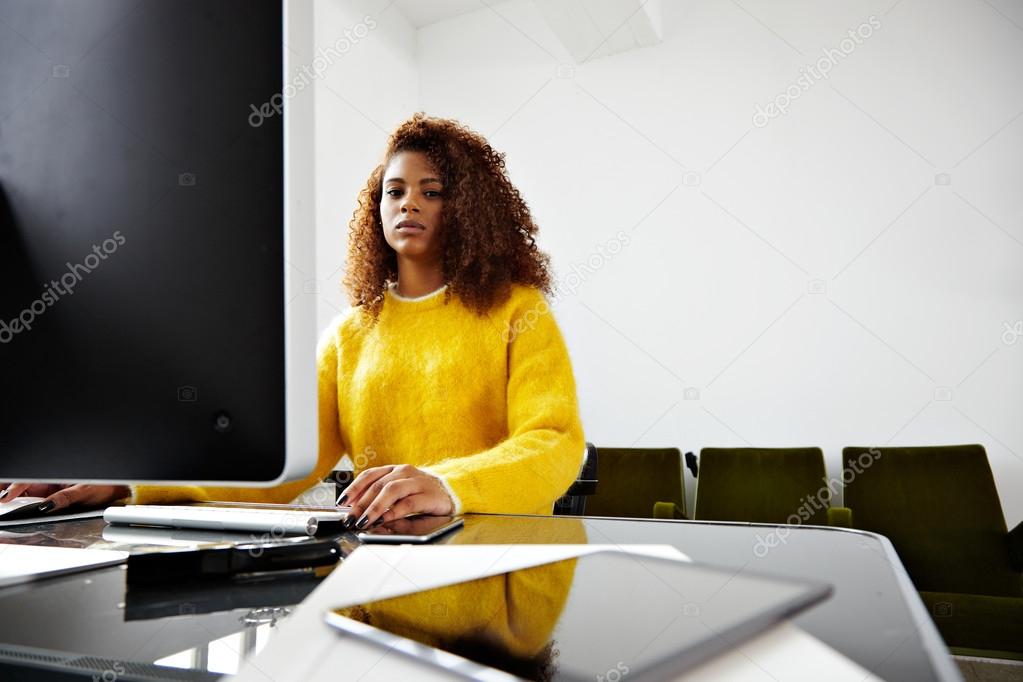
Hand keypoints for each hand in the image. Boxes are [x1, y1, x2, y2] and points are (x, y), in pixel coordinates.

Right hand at [0, 483, 130, 511]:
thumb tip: (46, 506)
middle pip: (23, 485)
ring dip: (13, 499)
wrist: (116, 492)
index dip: (15, 488)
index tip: (5, 497)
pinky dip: (24, 507)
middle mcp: (51, 482)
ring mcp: (50, 491)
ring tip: (2, 505)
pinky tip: (16, 511)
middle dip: (8, 491)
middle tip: (0, 500)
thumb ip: (64, 498)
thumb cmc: (104, 487)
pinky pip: (34, 502)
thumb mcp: (84, 493)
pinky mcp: (52, 500)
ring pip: (25, 493)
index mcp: (57, 475)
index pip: (29, 480)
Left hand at [340, 464, 453, 528]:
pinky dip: (394, 512)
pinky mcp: (428, 494)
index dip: (353, 488)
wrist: (451, 492)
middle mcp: (404, 472)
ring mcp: (417, 481)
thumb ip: (381, 501)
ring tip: (364, 520)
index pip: (369, 475)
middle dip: (360, 504)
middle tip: (350, 518)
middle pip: (377, 485)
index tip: (342, 503)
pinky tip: (385, 519)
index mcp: (394, 470)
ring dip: (374, 507)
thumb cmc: (421, 494)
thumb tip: (360, 515)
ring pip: (391, 491)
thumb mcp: (399, 495)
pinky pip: (408, 502)